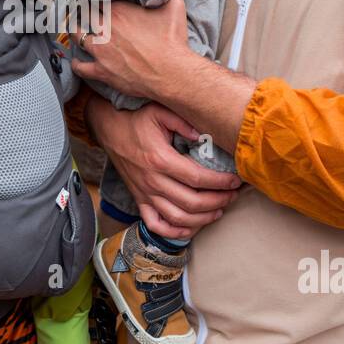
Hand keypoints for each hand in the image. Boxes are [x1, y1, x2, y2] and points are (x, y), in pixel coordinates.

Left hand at [73, 0, 193, 100]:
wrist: (171, 72)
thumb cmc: (173, 40)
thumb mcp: (175, 6)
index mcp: (119, 11)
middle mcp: (105, 28)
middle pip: (84, 13)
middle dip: (81, 9)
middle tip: (79, 9)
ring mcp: (100, 50)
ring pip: (77, 35)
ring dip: (75, 31)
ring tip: (75, 29)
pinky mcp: (101, 70)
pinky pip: (80, 66)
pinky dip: (76, 63)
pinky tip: (76, 61)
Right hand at [88, 98, 242, 240]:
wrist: (108, 129)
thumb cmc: (137, 120)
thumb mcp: (160, 112)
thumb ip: (184, 122)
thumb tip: (205, 137)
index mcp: (160, 159)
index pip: (198, 178)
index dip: (221, 183)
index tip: (236, 180)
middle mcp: (153, 181)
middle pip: (192, 202)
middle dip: (218, 201)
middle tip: (233, 195)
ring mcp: (144, 193)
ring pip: (178, 218)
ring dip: (202, 219)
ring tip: (219, 210)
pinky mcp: (139, 199)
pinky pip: (156, 224)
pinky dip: (174, 231)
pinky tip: (191, 227)